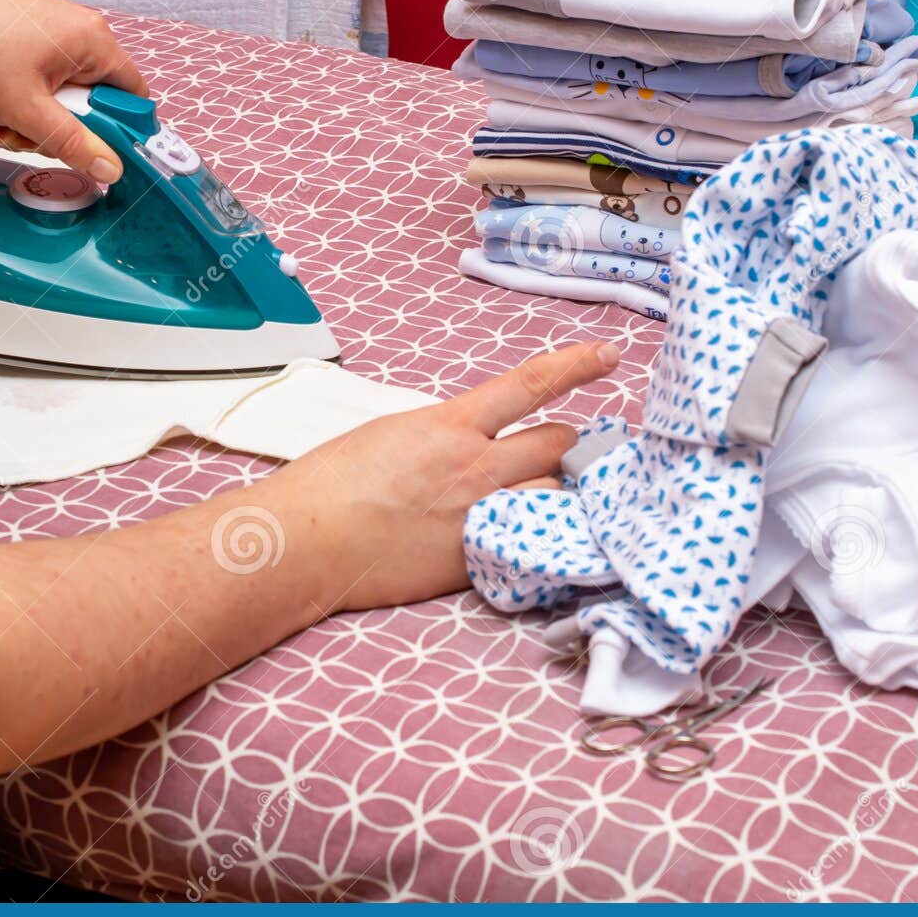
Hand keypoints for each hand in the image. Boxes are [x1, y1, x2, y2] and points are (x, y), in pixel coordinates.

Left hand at [0, 0, 147, 181]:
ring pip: (57, 102)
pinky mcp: (21, 44)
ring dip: (29, 126)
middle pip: (90, 103)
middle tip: (27, 135)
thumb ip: (73, 143)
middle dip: (57, 131)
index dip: (119, 129)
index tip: (97, 153)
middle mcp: (75, 33)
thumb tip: (110, 167)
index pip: (131, 94)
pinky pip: (34, 90)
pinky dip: (14, 109)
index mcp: (92, 40)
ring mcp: (46, 38)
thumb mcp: (27, 109)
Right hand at [256, 342, 620, 612]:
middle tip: (548, 452)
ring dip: (553, 489)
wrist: (308, 541)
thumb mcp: (392, 434)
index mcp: (449, 426)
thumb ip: (441, 433)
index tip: (609, 356)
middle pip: (557, 442)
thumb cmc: (331, 485)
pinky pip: (529, 540)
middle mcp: (474, 467)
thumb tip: (468, 437)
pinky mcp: (475, 561)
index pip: (530, 384)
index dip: (577, 366)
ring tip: (533, 496)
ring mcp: (479, 516)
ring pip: (554, 492)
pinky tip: (521, 536)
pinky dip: (531, 533)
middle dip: (560, 443)